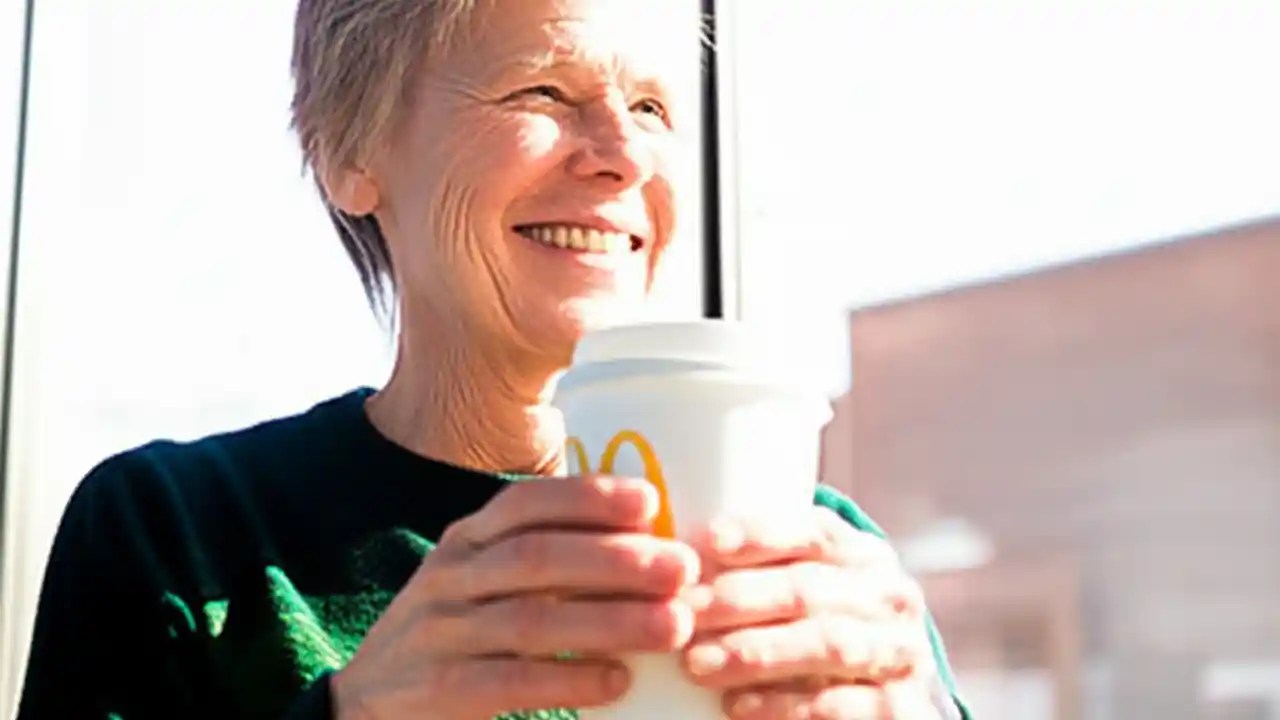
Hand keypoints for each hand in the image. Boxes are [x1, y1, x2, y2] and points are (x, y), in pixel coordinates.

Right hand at [331, 475, 701, 719]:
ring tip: (674, 626)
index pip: (524, 503)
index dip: (587, 497)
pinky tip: (619, 681)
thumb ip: (543, 554)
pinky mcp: (438, 690)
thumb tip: (649, 536)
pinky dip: (570, 681)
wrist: (367, 699)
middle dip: (616, 560)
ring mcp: (440, 633)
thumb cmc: (456, 627)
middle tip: (682, 568)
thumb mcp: (480, 576)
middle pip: (537, 558)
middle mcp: (450, 576)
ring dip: (610, 622)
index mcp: (466, 539)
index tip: (649, 501)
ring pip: (530, 621)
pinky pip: (510, 682)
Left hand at [679, 507, 949, 719]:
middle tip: (686, 612)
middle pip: (812, 589)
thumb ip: (762, 571)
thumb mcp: (807, 593)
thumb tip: (677, 553)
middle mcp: (890, 596)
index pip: (814, 533)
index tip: (707, 542)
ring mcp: (901, 652)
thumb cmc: (819, 633)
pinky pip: (842, 706)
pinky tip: (739, 706)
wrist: (882, 700)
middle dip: (742, 599)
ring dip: (758, 653)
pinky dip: (787, 706)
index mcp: (864, 556)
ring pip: (829, 644)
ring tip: (698, 663)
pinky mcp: (902, 709)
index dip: (761, 534)